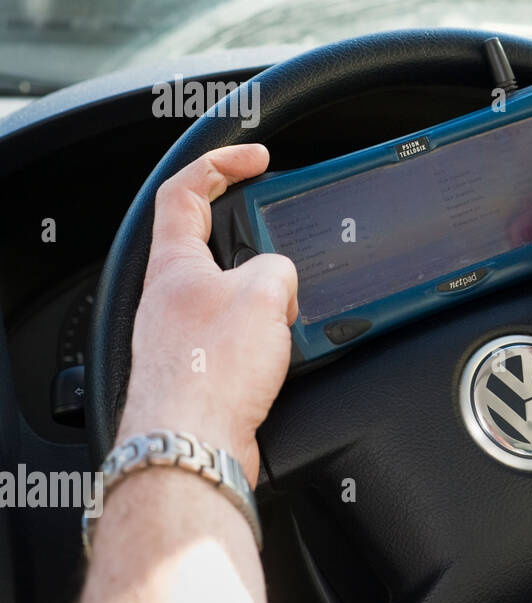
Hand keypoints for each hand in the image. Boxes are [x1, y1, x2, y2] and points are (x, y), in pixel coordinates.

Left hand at [117, 145, 298, 481]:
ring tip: (290, 313)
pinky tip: (282, 354)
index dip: (220, 164)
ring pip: (232, 296)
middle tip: (287, 246)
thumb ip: (278, 267)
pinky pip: (239, 339)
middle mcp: (171, 296)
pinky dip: (266, 338)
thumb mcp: (265, 294)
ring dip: (267, 299)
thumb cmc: (209, 374)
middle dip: (258, 245)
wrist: (192, 444)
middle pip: (213, 245)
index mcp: (175, 264)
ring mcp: (183, 335)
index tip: (256, 158)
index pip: (184, 191)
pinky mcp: (201, 371)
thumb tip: (280, 280)